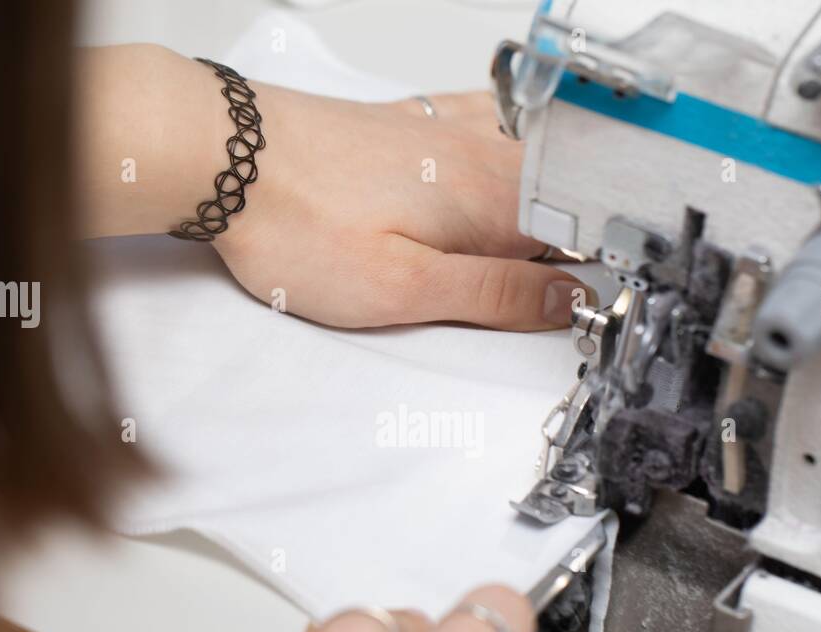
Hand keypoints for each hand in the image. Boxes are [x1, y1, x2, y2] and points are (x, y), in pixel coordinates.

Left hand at [79, 46, 592, 330]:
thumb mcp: (404, 289)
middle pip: (565, 208)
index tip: (584, 320)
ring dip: (546, 213)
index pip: (583, 245)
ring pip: (535, 172)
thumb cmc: (301, 224)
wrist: (229, 155)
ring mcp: (456, 131)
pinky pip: (495, 131)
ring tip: (523, 256)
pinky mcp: (422, 121)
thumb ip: (496, 294)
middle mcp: (488, 156)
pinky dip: (513, 160)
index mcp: (496, 202)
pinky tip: (505, 175)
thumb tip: (571, 302)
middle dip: (570, 255)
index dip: (591, 286)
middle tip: (542, 302)